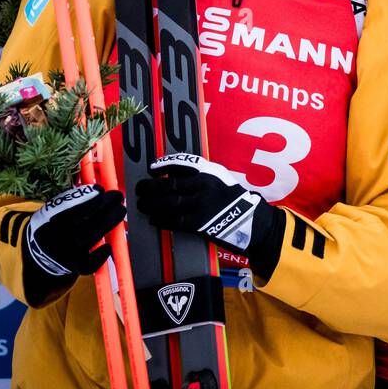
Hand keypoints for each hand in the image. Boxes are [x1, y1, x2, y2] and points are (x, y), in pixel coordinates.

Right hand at [21, 184, 121, 301]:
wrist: (39, 256)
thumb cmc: (53, 225)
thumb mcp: (52, 211)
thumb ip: (70, 201)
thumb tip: (96, 188)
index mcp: (46, 222)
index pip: (66, 209)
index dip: (84, 199)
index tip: (99, 189)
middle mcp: (55, 238)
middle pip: (83, 222)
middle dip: (104, 207)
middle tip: (117, 196)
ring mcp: (65, 254)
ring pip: (91, 237)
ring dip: (109, 222)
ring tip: (120, 210)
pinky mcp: (75, 267)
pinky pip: (91, 263)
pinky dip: (101, 254)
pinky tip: (108, 246)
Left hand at [134, 154, 282, 266]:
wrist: (248, 218)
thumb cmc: (231, 196)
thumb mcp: (219, 177)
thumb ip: (198, 174)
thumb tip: (171, 176)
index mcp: (207, 173)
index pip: (179, 164)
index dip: (161, 166)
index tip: (150, 170)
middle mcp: (203, 187)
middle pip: (168, 186)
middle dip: (149, 188)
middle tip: (139, 190)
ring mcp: (201, 206)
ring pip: (168, 204)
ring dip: (151, 205)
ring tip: (142, 205)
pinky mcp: (200, 224)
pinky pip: (175, 222)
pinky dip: (161, 220)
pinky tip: (154, 220)